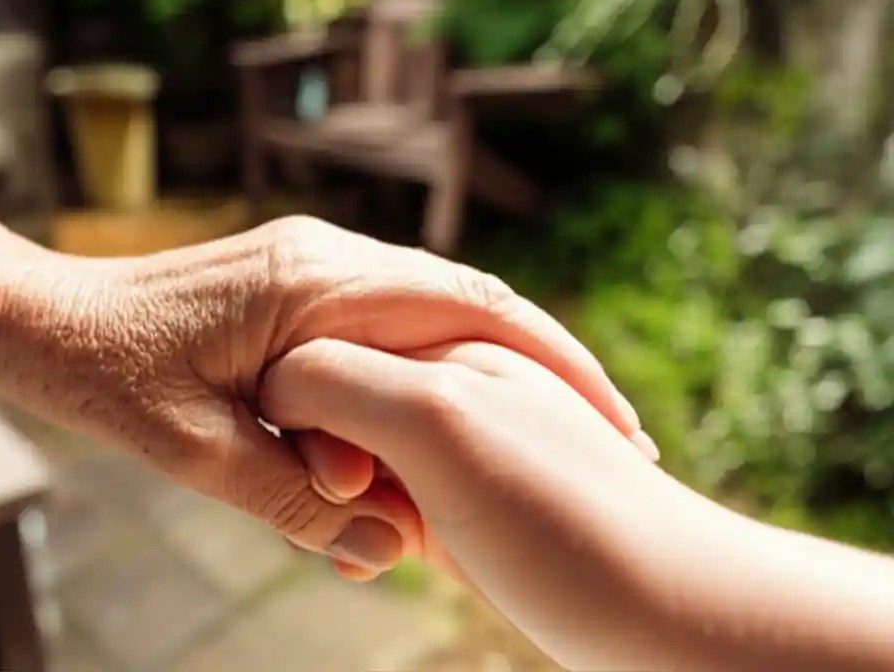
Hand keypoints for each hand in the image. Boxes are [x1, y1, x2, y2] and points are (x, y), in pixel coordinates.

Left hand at [0, 217, 648, 573]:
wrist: (35, 315)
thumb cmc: (101, 376)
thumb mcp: (192, 452)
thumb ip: (290, 499)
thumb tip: (385, 552)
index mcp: (314, 285)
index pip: (468, 312)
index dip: (552, 365)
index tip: (614, 424)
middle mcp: (326, 255)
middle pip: (475, 296)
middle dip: (550, 362)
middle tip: (616, 434)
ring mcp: (313, 260)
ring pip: (440, 303)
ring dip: (501, 361)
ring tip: (561, 428)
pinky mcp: (296, 279)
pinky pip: (395, 313)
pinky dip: (443, 360)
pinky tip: (468, 413)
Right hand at [259, 339, 690, 668]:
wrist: (683, 620)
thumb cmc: (565, 521)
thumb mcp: (436, 420)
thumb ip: (341, 382)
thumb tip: (277, 385)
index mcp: (454, 340)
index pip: (336, 347)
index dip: (306, 402)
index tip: (324, 467)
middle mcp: (463, 382)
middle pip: (347, 404)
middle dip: (325, 457)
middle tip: (342, 508)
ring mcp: (470, 443)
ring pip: (368, 457)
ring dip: (346, 502)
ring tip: (370, 553)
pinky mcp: (477, 499)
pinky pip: (400, 500)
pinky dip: (378, 529)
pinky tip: (382, 561)